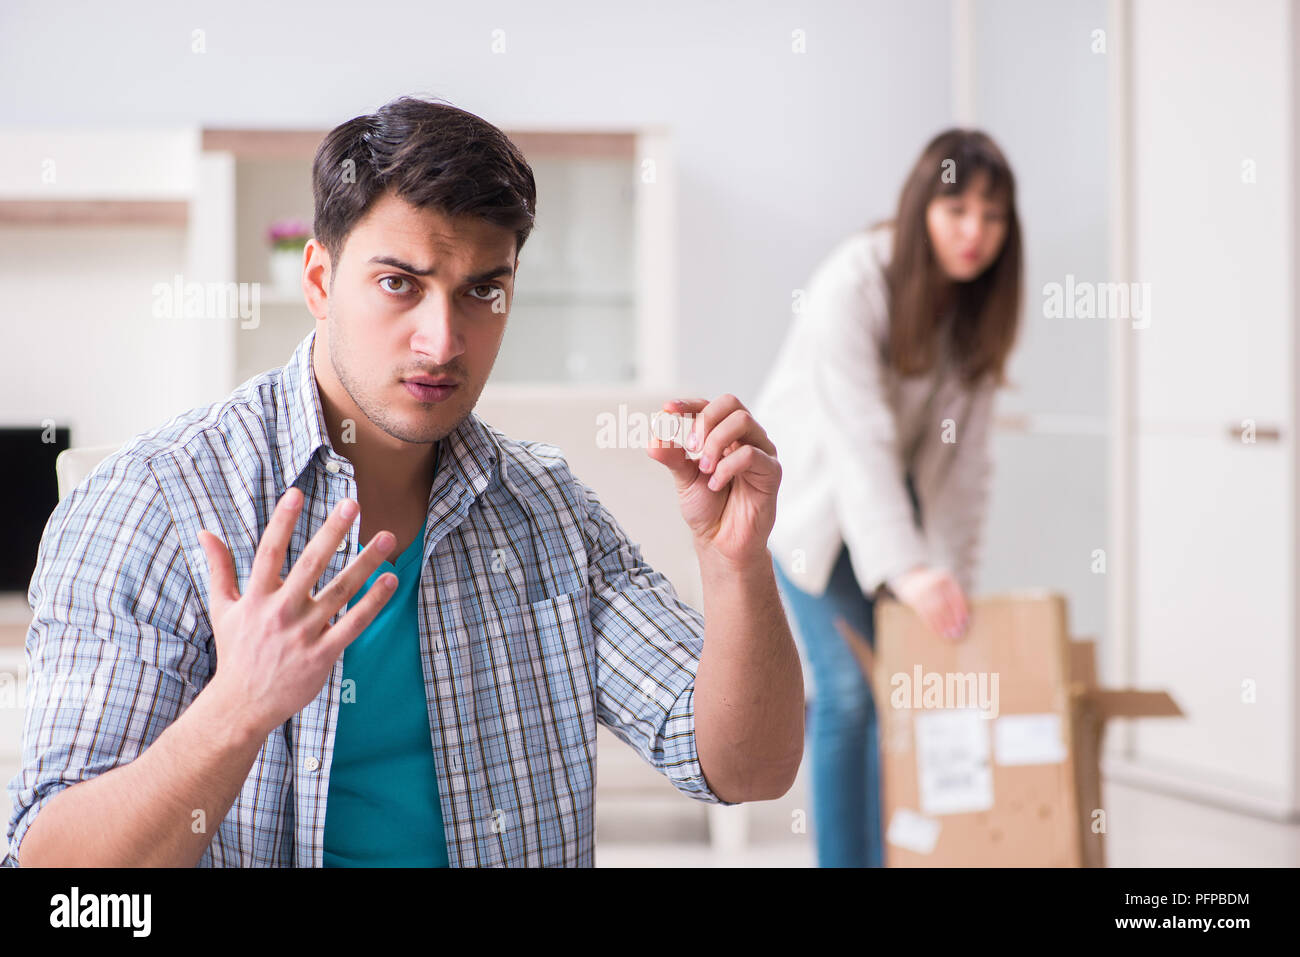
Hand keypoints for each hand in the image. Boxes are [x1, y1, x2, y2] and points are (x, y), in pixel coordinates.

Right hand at [197, 488, 398, 739]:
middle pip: (310, 565)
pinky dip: (373, 603)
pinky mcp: (323, 654)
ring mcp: (303, 633)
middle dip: (332, 533)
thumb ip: (219, 568)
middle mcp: (280, 612)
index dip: (282, 522)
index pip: (268, 552)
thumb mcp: (222, 609)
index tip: (297, 493)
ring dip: (366, 564)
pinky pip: (353, 624)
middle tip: (352, 504)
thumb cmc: (236, 652)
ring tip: (387, 539)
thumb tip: (205, 532)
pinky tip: (390, 581)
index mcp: (255, 598)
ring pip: (340, 591)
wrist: (242, 705)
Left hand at [647, 395, 780, 568]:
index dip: (689, 403)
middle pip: (730, 403)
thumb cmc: (708, 508)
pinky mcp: (771, 472)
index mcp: (725, 435)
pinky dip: (726, 467)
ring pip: (742, 421)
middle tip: (691, 448)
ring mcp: (761, 452)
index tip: (667, 411)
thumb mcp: (683, 479)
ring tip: (704, 468)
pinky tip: (715, 484)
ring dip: (715, 442)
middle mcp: (745, 438)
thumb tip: (653, 440)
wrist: (721, 543)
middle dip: (705, 421)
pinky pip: (750, 454)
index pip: (710, 405)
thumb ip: (672, 458)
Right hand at [887, 565, 969, 639]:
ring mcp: (922, 591)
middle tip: (957, 632)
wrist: (911, 579)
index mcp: (945, 578)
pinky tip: (938, 632)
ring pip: (934, 611)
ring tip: (949, 635)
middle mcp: (933, 583)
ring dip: (942, 625)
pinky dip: (932, 625)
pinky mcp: (915, 600)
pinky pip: (924, 615)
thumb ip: (956, 597)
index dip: (961, 610)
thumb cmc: (936, 585)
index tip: (965, 622)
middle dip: (951, 620)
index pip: (956, 596)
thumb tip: (965, 618)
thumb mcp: (947, 585)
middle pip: (944, 605)